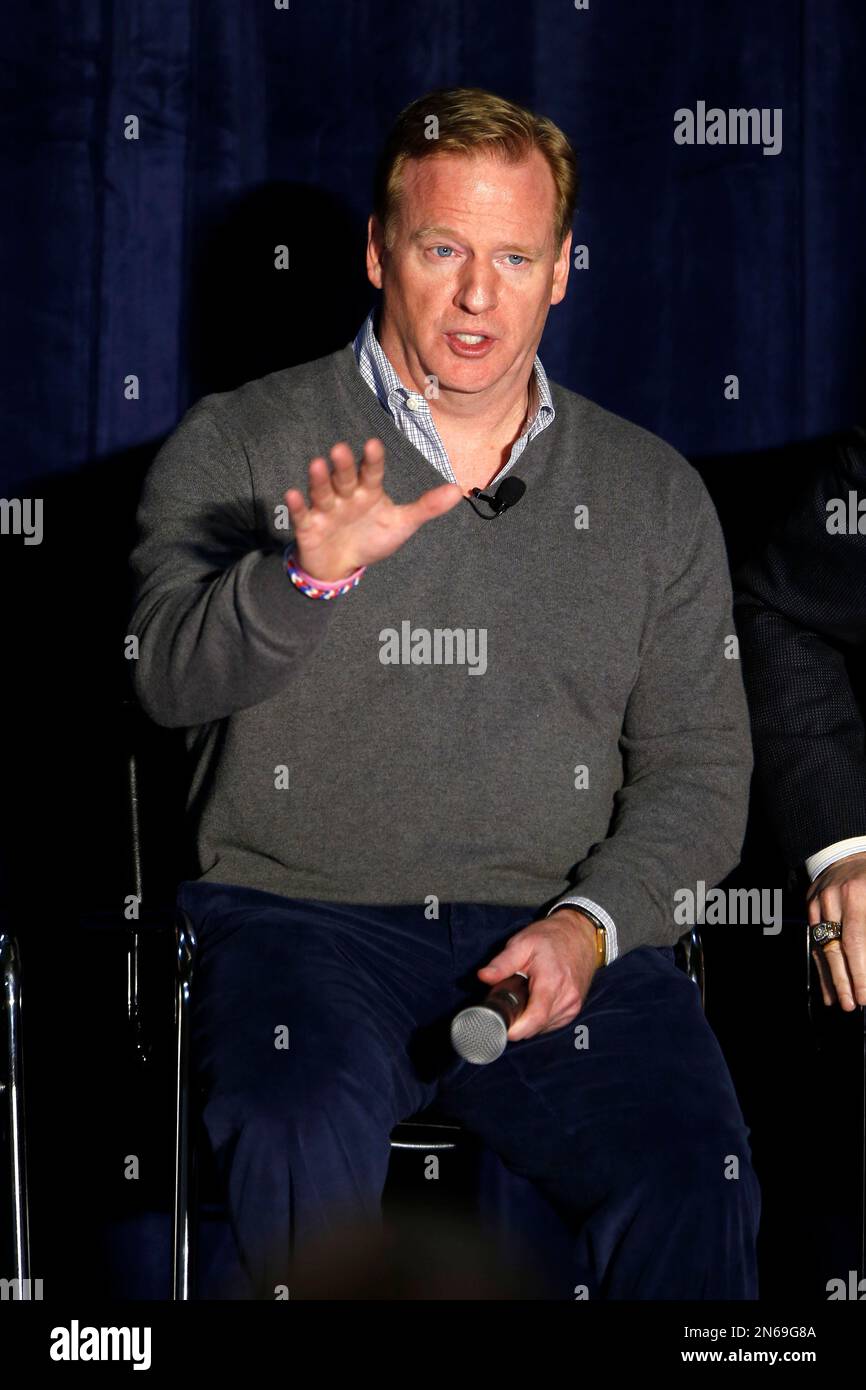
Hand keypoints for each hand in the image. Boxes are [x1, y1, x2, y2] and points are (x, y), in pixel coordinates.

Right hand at [284, 438, 461, 579]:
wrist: (343, 566)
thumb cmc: (373, 538)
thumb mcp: (402, 524)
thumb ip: (426, 507)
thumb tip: (457, 489)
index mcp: (368, 491)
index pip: (372, 472)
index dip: (372, 460)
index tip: (372, 444)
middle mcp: (346, 495)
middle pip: (345, 478)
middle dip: (343, 466)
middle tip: (340, 449)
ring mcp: (326, 509)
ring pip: (322, 492)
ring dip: (319, 479)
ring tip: (316, 464)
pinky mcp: (309, 526)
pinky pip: (302, 514)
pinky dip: (295, 506)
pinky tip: (291, 495)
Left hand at [476, 908, 599, 1041]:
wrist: (580, 935)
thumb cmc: (550, 938)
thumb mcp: (522, 943)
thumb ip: (502, 963)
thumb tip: (483, 977)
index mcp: (552, 981)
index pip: (536, 1017)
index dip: (517, 1029)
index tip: (502, 1030)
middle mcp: (566, 997)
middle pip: (536, 1025)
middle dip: (518, 1020)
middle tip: (506, 1002)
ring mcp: (573, 1005)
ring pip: (543, 1027)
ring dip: (528, 1019)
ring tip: (523, 996)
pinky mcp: (575, 1009)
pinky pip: (552, 1023)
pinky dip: (539, 1017)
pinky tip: (535, 1000)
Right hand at [806, 851, 865, 1009]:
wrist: (848, 850)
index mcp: (857, 895)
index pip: (856, 942)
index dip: (861, 972)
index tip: (865, 996)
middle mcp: (833, 899)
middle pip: (836, 948)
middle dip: (845, 981)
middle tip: (853, 1006)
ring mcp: (818, 902)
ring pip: (821, 948)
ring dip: (831, 978)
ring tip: (840, 1003)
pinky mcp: (809, 906)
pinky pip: (814, 942)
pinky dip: (822, 966)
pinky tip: (828, 988)